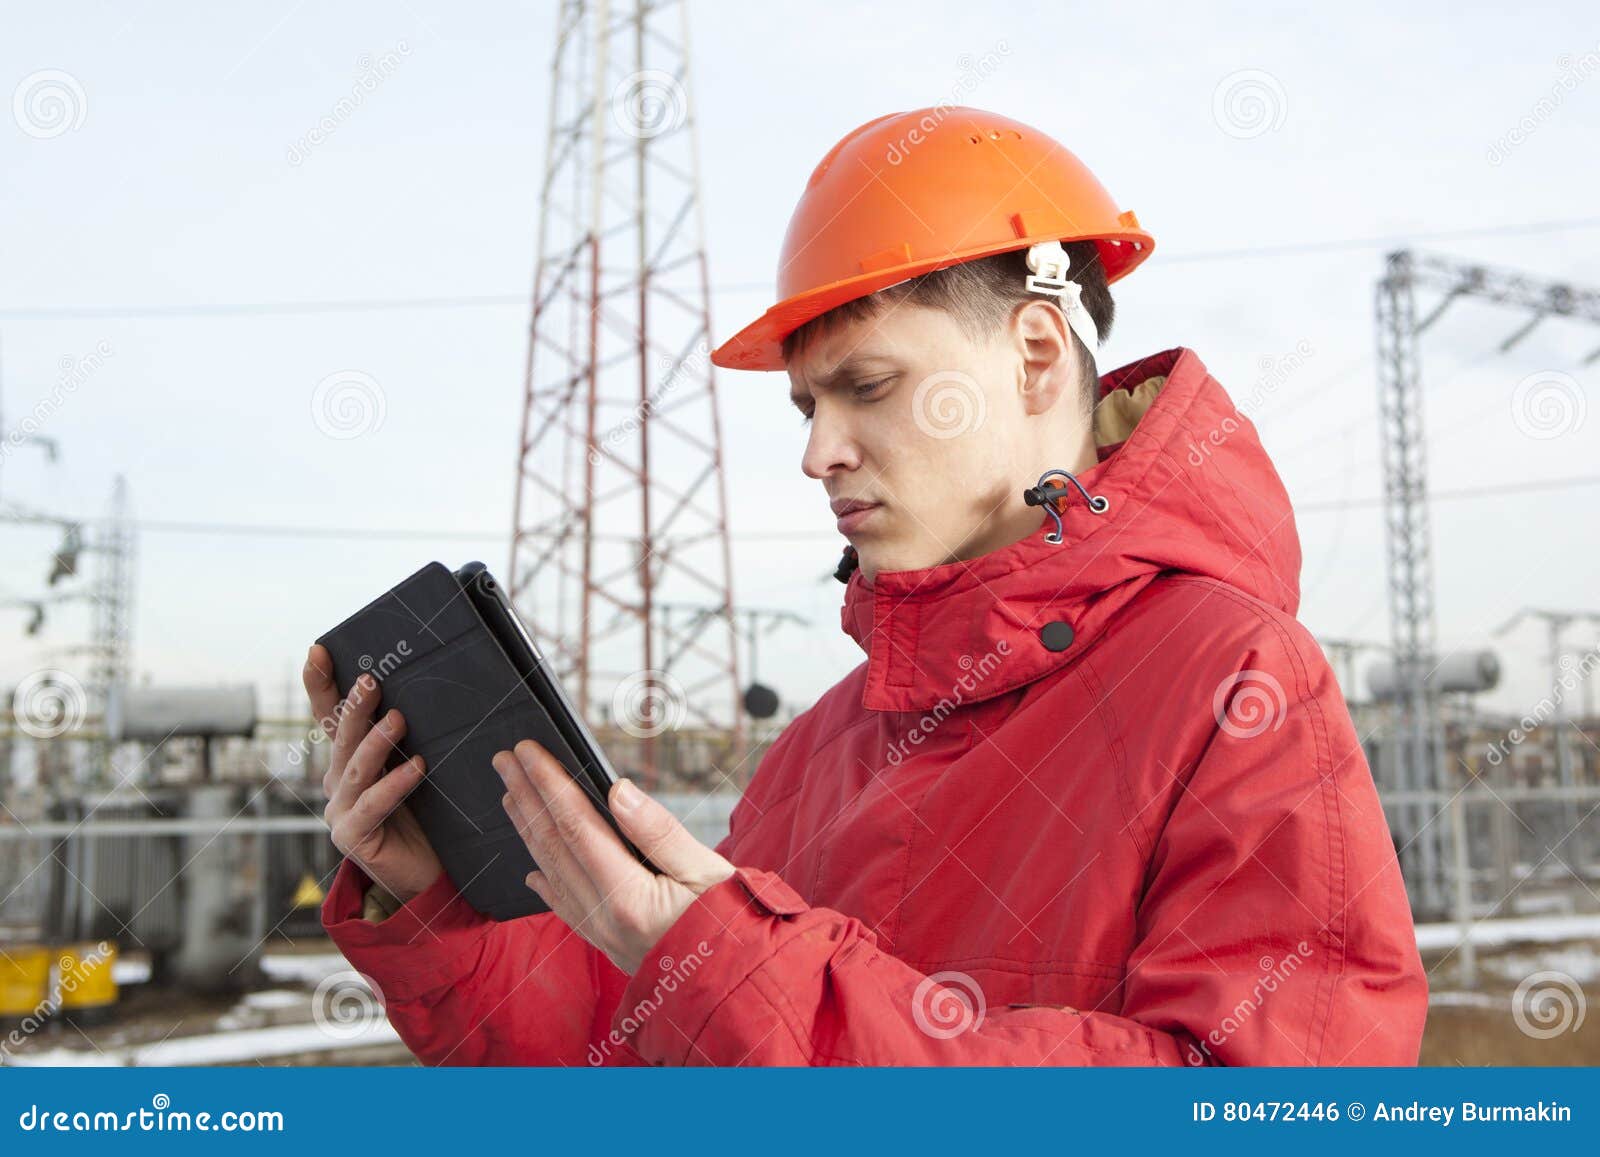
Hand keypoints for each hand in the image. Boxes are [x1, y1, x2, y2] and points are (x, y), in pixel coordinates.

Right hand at [304, 643, 444, 904]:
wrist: (430, 874)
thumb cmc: (427, 816)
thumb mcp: (415, 770)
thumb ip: (407, 741)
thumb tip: (423, 694)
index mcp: (347, 763)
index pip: (330, 719)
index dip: (322, 686)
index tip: (320, 651)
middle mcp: (336, 784)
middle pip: (342, 739)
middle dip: (355, 707)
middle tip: (372, 680)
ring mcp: (339, 811)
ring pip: (355, 769)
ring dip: (376, 742)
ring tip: (398, 719)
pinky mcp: (351, 837)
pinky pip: (372, 805)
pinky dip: (394, 784)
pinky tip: (417, 767)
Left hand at [493, 739, 734, 974]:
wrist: (741, 992)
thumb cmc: (737, 930)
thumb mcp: (710, 872)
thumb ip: (661, 832)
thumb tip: (618, 791)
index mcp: (629, 899)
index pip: (576, 828)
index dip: (549, 785)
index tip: (527, 752)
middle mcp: (606, 920)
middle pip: (554, 847)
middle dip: (527, 799)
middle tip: (504, 761)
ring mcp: (604, 936)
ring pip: (554, 874)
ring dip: (529, 831)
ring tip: (511, 797)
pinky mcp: (612, 946)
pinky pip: (567, 909)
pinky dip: (547, 883)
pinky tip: (533, 871)